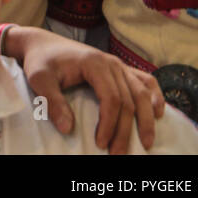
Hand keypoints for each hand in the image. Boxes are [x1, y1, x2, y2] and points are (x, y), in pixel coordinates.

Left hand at [5, 25, 164, 153]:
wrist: (41, 43)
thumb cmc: (40, 61)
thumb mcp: (39, 79)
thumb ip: (52, 102)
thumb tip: (68, 130)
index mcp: (95, 64)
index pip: (112, 99)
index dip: (110, 124)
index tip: (101, 144)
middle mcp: (112, 63)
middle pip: (129, 100)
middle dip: (126, 130)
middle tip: (118, 154)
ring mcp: (118, 64)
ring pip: (142, 93)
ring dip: (147, 119)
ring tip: (146, 143)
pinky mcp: (119, 68)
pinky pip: (145, 80)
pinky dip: (154, 96)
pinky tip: (158, 112)